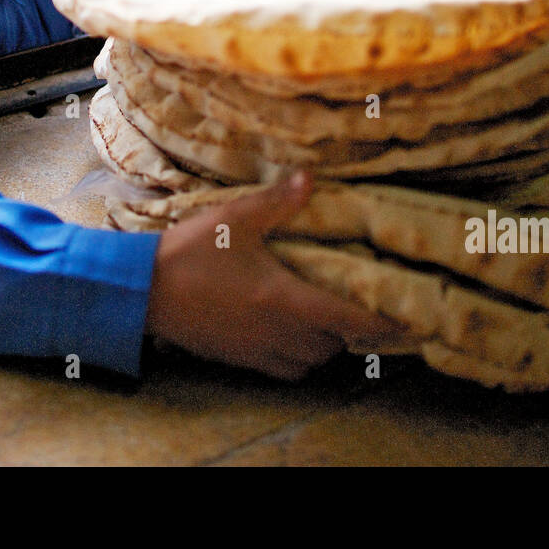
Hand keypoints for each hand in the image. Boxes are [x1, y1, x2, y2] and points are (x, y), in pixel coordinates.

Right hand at [143, 170, 405, 379]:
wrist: (142, 290)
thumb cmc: (190, 252)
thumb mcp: (235, 219)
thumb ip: (277, 201)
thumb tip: (310, 178)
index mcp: (282, 299)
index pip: (347, 320)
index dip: (380, 324)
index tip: (405, 322)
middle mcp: (275, 332)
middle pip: (332, 345)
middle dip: (350, 331)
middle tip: (358, 307)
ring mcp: (255, 349)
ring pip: (309, 362)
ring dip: (324, 346)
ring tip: (326, 321)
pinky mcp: (237, 358)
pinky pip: (282, 370)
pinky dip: (296, 358)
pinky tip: (290, 335)